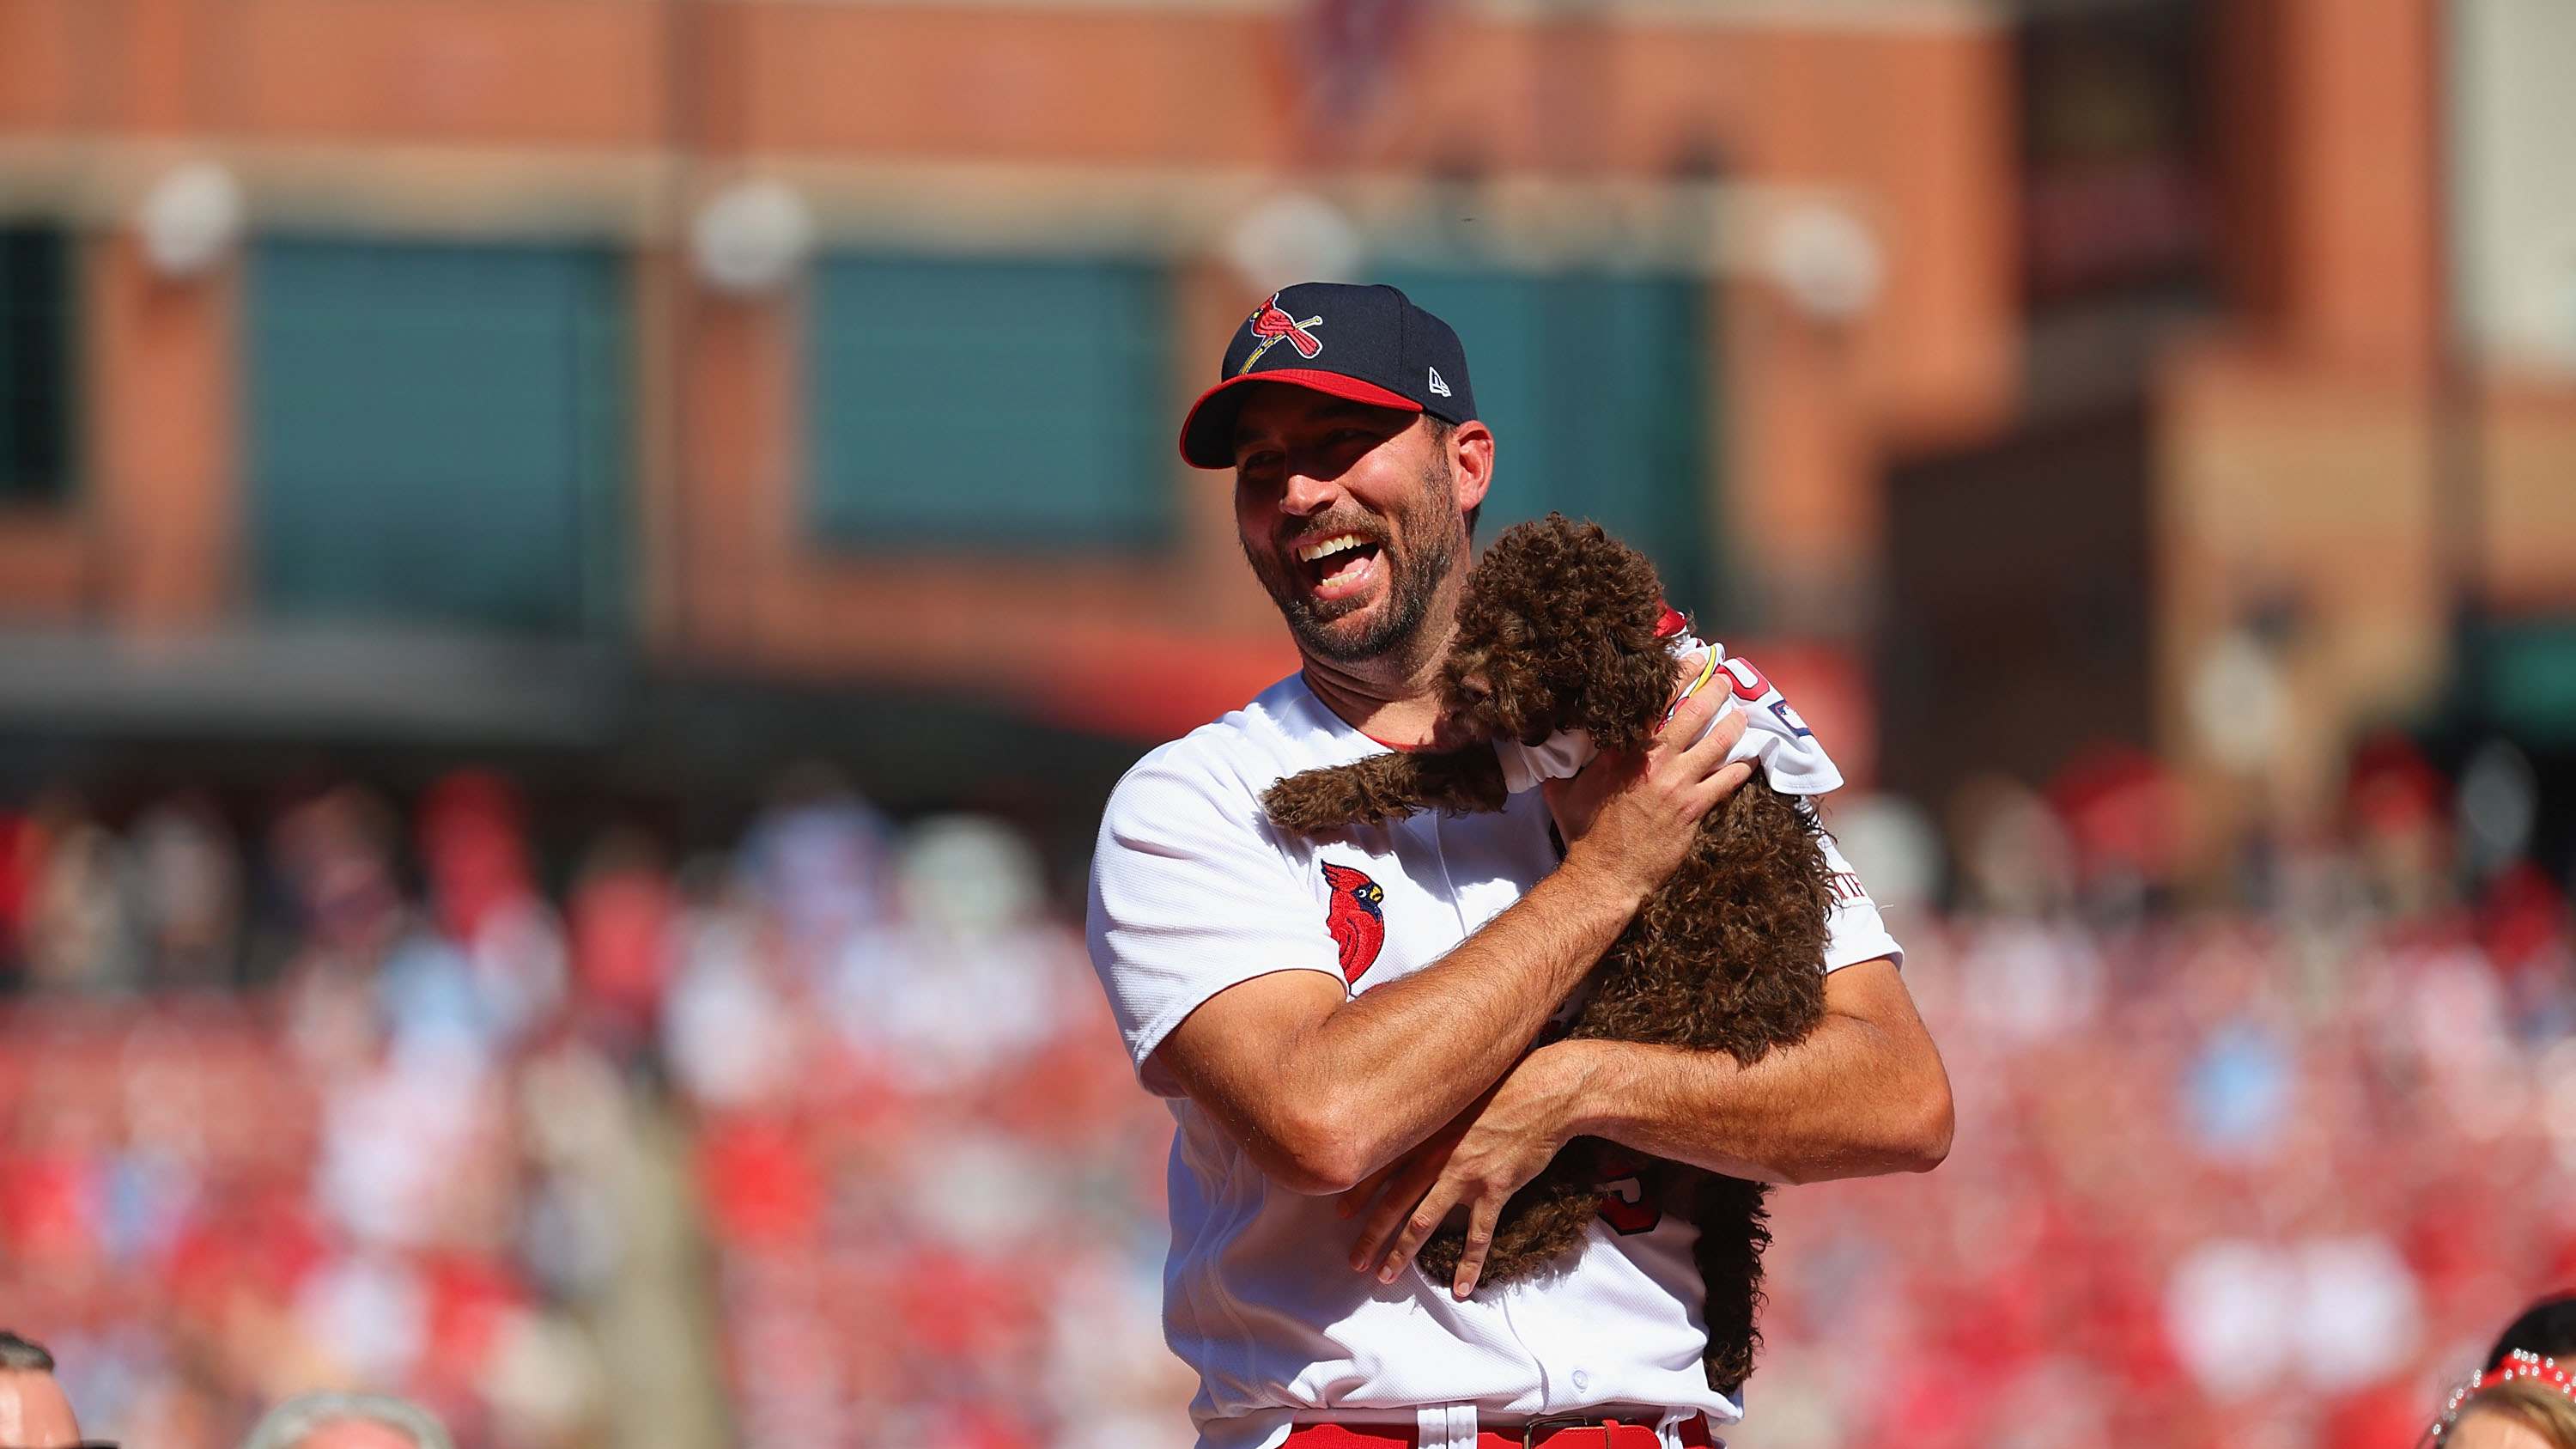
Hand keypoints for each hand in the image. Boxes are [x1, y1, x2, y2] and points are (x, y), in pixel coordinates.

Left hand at [1339, 1047, 1580, 1298]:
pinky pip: (1477, 1236)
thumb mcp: (1454, 1097)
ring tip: (1385, 1277)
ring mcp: (1462, 1175)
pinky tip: (1461, 1288)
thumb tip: (1413, 1128)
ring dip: (1401, 1253)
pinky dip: (1468, 1264)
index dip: (1357, 1193)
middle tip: (1354, 1261)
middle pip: (1392, 1201)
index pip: (1379, 1167)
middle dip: (1370, 1234)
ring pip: (1423, 1222)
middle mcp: (1434, 1156)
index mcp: (1423, 1133)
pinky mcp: (1493, 1189)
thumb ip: (1431, 1118)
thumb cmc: (1500, 1089)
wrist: (1542, 1094)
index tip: (1339, 1214)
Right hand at [1546, 679, 1750, 903]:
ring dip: (1732, 724)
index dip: (1675, 677)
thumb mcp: (1564, 791)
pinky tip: (1750, 759)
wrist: (1604, 874)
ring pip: (1716, 742)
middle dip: (1712, 690)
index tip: (1690, 660)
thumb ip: (1567, 766)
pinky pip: (1725, 780)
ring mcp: (1677, 783)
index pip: (1653, 703)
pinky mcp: (1694, 807)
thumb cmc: (1583, 834)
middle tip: (1724, 678)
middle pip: (1692, 713)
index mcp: (1621, 750)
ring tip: (1743, 712)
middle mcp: (1653, 760)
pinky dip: (1740, 767)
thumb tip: (1554, 751)